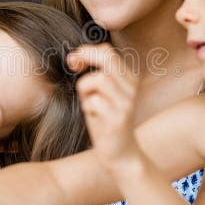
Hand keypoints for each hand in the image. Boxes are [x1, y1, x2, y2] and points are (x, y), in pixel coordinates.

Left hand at [68, 43, 140, 169]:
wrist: (120, 153)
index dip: (87, 51)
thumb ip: (94, 75)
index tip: (74, 62)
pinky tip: (95, 118)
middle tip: (73, 65)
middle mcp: (131, 87)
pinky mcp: (119, 118)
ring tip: (88, 102)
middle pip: (107, 58)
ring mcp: (126, 102)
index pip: (107, 51)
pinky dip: (88, 108)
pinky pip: (94, 102)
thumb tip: (75, 56)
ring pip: (98, 79)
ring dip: (85, 89)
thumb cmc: (106, 121)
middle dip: (85, 56)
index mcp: (129, 77)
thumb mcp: (101, 94)